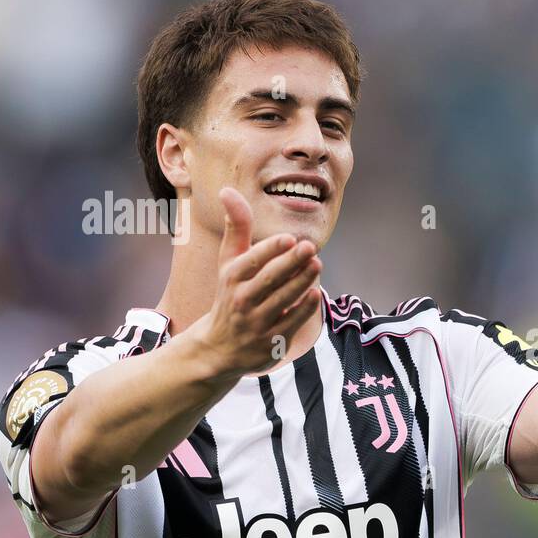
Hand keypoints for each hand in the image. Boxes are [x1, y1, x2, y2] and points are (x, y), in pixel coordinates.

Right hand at [191, 187, 321, 377]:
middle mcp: (242, 300)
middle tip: (310, 247)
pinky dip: (302, 309)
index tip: (289, 238)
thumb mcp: (229, 262)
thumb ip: (236, 228)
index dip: (270, 250)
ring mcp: (256, 322)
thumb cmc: (231, 294)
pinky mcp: (270, 341)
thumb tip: (228, 190)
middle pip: (268, 279)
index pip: (251, 261)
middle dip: (289, 263)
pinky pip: (289, 323)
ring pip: (281, 300)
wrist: (220, 347)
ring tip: (317, 264)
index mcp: (232, 277)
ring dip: (300, 282)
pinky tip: (315, 294)